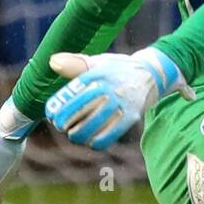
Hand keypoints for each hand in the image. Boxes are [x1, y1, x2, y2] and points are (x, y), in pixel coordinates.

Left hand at [44, 47, 194, 150]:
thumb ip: (74, 63)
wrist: (152, 74)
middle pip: (80, 110)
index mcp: (98, 73)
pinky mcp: (131, 116)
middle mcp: (109, 87)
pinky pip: (110, 135)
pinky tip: (91, 141)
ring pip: (92, 126)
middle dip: (65, 122)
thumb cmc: (118, 69)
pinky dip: (97, 141)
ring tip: (74, 134)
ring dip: (78, 134)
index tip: (51, 115)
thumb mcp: (98, 61)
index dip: (58, 107)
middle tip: (60, 126)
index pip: (72, 92)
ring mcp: (121, 103)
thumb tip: (52, 62)